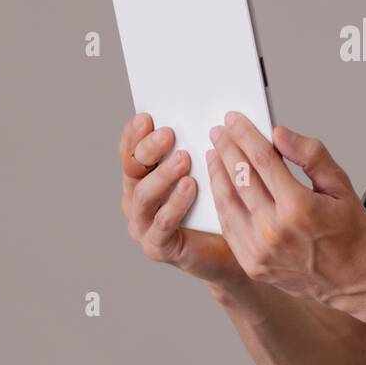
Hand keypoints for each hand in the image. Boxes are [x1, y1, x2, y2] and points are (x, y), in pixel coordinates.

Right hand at [119, 112, 248, 290]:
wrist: (234, 248)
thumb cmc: (220, 203)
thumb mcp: (210, 169)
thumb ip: (201, 145)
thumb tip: (209, 116)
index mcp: (143, 176)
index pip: (131, 150)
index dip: (135, 134)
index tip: (147, 117)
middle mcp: (136, 199)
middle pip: (132, 169)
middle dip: (148, 149)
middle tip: (168, 134)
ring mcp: (142, 225)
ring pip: (144, 196)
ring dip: (162, 175)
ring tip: (183, 159)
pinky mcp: (157, 247)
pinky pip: (162, 224)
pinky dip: (175, 204)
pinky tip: (190, 187)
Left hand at [205, 111, 365, 305]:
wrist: (352, 279)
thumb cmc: (349, 230)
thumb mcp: (340, 185)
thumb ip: (310, 155)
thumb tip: (278, 134)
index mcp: (299, 207)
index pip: (262, 160)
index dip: (245, 135)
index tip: (234, 120)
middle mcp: (274, 230)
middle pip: (240, 178)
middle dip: (227, 149)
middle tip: (219, 131)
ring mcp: (260, 250)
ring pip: (227, 202)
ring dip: (217, 174)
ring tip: (214, 154)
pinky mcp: (252, 264)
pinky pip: (228, 226)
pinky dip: (222, 202)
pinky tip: (221, 186)